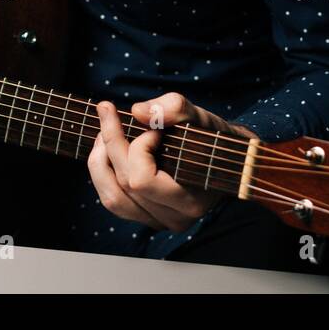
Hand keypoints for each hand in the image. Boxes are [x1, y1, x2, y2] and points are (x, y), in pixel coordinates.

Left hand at [87, 92, 258, 232]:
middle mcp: (174, 218)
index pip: (143, 180)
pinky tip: (106, 152)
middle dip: (111, 142)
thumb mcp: (200, 117)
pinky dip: (104, 176)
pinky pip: (114, 201)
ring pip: (112, 198)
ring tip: (102, 133)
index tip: (153, 128)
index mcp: (190, 200)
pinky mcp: (148, 217)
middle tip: (107, 110)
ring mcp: (160, 221)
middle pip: (125, 184)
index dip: (139, 147)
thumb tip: (137, 111)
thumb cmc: (214, 138)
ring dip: (100, 163)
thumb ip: (174, 109)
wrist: (229, 160)